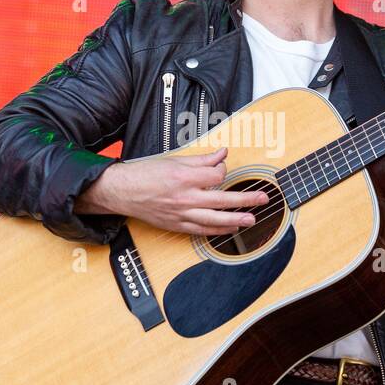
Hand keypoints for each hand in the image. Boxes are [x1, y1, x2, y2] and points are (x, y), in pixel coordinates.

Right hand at [76, 146, 269, 235]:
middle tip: (263, 198)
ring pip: (215, 220)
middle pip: (222, 199)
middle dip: (245, 199)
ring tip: (251, 219)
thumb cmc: (144, 174)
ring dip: (236, 220)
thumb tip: (222, 153)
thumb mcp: (173, 160)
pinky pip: (202, 230)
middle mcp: (185, 197)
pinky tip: (230, 229)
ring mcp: (181, 214)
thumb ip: (201, 159)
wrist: (121, 191)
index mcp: (184, 177)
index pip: (216, 175)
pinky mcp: (177, 225)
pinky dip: (217, 230)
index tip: (222, 167)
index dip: (223, 169)